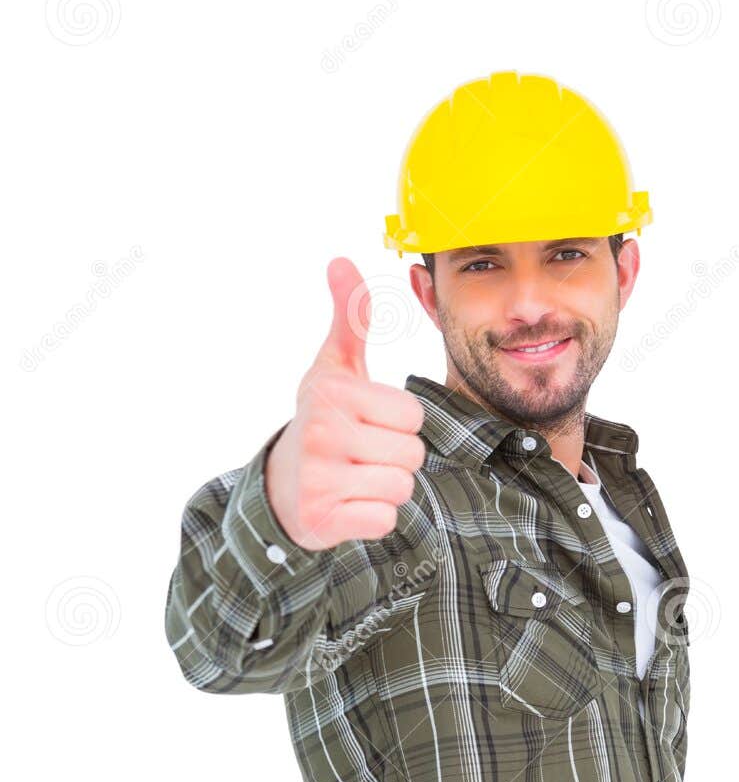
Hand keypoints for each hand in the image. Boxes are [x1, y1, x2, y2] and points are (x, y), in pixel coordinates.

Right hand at [265, 258, 424, 547]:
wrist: (282, 486)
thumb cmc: (322, 421)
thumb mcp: (334, 369)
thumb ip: (349, 320)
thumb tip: (341, 261)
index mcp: (331, 393)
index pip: (413, 415)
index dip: (399, 423)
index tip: (368, 423)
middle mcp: (320, 433)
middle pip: (412, 453)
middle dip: (397, 457)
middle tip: (363, 455)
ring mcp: (318, 479)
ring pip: (401, 488)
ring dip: (387, 488)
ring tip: (357, 478)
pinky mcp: (322, 519)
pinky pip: (385, 520)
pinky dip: (374, 517)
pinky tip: (350, 504)